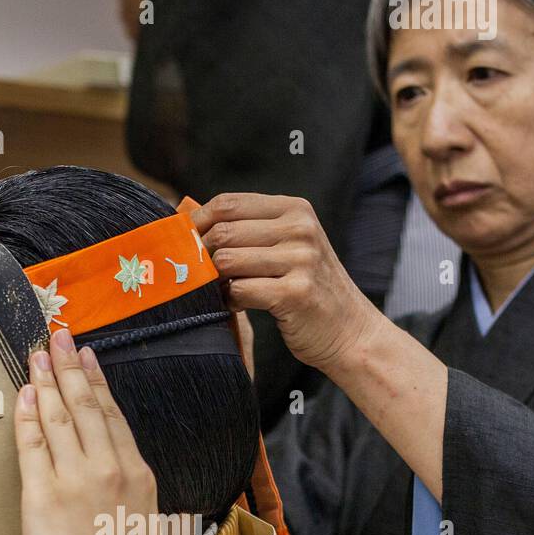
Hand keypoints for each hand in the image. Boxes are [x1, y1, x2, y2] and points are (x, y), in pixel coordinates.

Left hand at [14, 330, 162, 534]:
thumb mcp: (148, 533)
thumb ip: (136, 501)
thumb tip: (128, 487)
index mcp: (139, 478)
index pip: (114, 418)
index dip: (97, 382)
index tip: (86, 358)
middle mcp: (110, 470)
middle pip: (87, 406)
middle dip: (68, 366)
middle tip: (56, 335)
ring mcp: (76, 481)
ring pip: (60, 417)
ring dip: (46, 379)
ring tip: (35, 353)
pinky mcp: (43, 498)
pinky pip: (32, 445)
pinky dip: (28, 414)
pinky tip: (23, 393)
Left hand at [119, 0, 180, 41]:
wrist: (169, 14)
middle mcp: (123, 12)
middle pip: (135, 8)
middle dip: (146, 7)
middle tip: (165, 4)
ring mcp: (132, 30)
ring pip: (141, 26)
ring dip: (150, 24)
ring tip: (168, 20)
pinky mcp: (143, 45)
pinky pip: (149, 41)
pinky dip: (155, 37)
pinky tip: (167, 35)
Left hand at [193, 193, 384, 374]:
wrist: (350, 331)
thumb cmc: (307, 288)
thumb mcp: (288, 246)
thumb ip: (249, 230)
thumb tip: (187, 218)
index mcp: (295, 209)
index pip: (229, 203)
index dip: (198, 222)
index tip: (183, 242)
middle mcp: (300, 229)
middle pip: (223, 232)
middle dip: (202, 256)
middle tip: (200, 274)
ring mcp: (301, 260)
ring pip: (227, 261)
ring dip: (216, 281)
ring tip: (224, 290)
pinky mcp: (296, 293)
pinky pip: (240, 291)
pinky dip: (230, 301)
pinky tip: (238, 305)